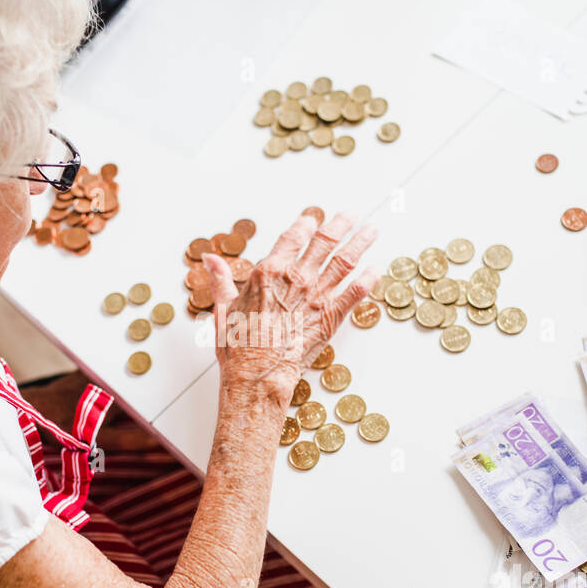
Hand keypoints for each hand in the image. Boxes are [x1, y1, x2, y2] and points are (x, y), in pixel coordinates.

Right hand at [201, 209, 377, 405]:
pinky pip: (355, 292)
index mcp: (269, 272)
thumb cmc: (238, 346)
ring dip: (360, 242)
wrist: (258, 373)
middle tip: (351, 214)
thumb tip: (210, 259)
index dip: (304, 225)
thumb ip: (220, 279)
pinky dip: (368, 279)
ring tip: (372, 230)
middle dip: (340, 225)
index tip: (313, 219)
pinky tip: (376, 269)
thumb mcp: (223, 307)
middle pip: (324, 242)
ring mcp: (316, 296)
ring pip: (344, 260)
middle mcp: (296, 277)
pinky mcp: (331, 316)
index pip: (292, 238)